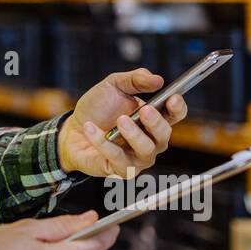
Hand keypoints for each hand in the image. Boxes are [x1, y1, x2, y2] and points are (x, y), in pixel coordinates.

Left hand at [57, 68, 186, 177]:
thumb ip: (135, 79)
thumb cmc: (97, 109)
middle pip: (164, 135)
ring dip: (134, 134)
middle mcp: (151, 140)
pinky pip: (118, 158)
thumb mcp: (114, 86)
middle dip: (156, 123)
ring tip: (120, 120)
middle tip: (144, 110)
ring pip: (146, 150)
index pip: (175, 115)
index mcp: (153, 118)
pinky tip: (91, 128)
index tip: (172, 98)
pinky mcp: (122, 170)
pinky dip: (103, 143)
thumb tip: (157, 79)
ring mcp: (138, 157)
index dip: (178, 108)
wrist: (72, 130)